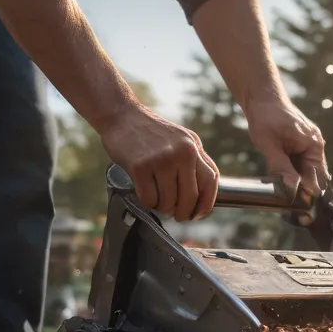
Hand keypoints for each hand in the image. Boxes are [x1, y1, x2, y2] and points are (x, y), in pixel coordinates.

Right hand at [97, 103, 219, 220]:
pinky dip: (148, 203)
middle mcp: (181, 153)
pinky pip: (149, 199)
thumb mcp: (182, 138)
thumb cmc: (151, 131)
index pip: (210, 181)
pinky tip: (145, 194)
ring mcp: (161, 160)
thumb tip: (204, 193)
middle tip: (177, 215)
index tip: (198, 213)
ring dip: (163, 208)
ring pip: (169, 202)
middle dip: (183, 213)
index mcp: (193, 147)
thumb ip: (195, 160)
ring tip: (158, 201)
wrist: (121, 115)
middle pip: (190, 197)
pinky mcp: (140, 167)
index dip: (206, 202)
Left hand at [244, 99, 329, 204]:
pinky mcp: (300, 145)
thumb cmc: (266, 117)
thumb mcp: (270, 145)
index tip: (301, 210)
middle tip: (294, 209)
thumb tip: (291, 189)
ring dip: (297, 183)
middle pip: (314, 177)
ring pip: (306, 172)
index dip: (309, 195)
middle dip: (304, 191)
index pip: (316, 178)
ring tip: (287, 197)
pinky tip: (283, 180)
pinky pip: (299, 165)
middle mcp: (315, 146)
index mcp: (314, 146)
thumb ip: (281, 167)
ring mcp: (309, 145)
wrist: (262, 98)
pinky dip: (292, 173)